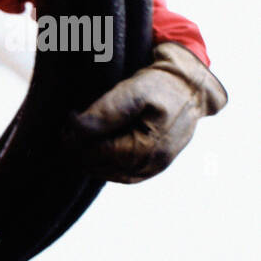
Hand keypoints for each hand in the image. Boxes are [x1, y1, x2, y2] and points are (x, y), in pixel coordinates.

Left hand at [66, 42, 226, 183]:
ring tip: (83, 134)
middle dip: (80, 148)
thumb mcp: (133, 92)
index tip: (70, 118)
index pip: (94, 153)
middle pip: (97, 165)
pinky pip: (119, 174)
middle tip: (71, 126)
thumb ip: (105, 112)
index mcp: (144, 149)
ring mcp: (151, 169)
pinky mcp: (152, 168)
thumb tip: (75, 130)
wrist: (190, 88)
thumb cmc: (161, 87)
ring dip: (89, 156)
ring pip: (105, 172)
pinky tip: (97, 147)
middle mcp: (149, 165)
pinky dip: (104, 163)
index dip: (75, 138)